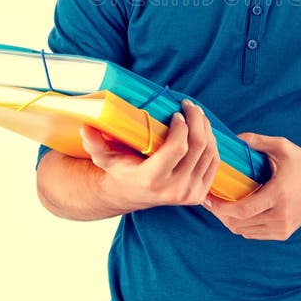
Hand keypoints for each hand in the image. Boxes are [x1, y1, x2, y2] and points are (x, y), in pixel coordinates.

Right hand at [80, 99, 220, 212]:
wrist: (130, 194)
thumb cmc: (119, 169)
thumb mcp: (104, 157)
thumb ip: (95, 143)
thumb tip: (86, 128)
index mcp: (152, 180)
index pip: (178, 148)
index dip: (182, 126)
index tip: (177, 112)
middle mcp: (173, 190)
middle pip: (198, 147)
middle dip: (197, 121)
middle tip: (189, 105)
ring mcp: (189, 194)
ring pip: (209, 153)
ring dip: (206, 129)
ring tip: (196, 114)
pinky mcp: (199, 194)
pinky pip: (214, 163)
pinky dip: (213, 143)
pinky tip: (203, 129)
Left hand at [204, 132, 300, 240]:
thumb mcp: (282, 146)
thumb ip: (258, 141)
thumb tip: (235, 138)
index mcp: (278, 195)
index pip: (242, 211)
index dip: (221, 207)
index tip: (209, 197)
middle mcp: (280, 215)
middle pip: (239, 224)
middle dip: (221, 214)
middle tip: (211, 200)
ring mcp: (283, 227)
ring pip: (244, 231)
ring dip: (230, 221)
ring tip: (221, 206)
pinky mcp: (284, 233)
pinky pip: (254, 234)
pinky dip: (242, 226)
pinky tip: (238, 213)